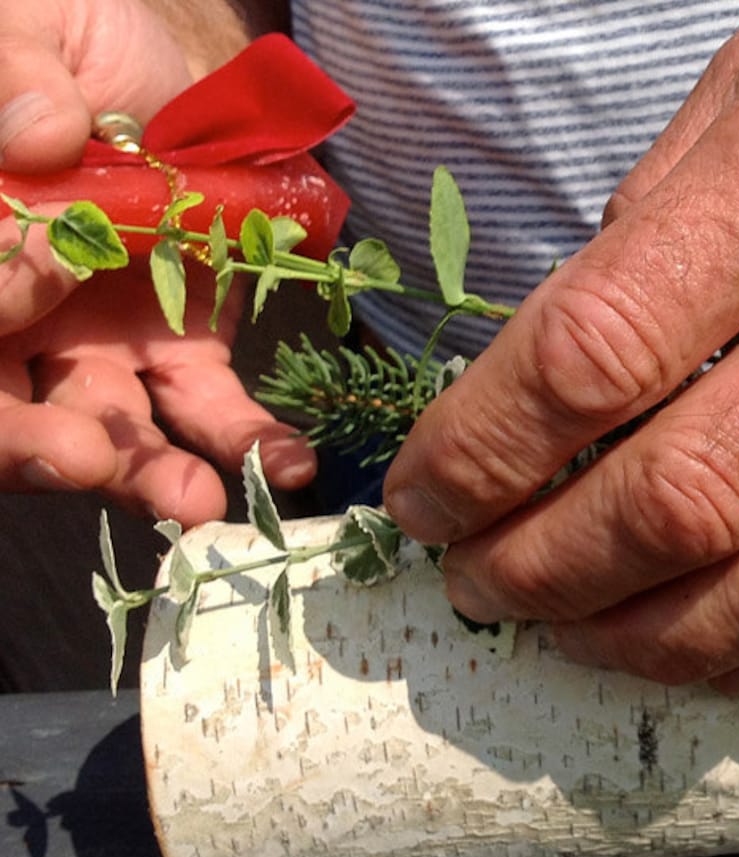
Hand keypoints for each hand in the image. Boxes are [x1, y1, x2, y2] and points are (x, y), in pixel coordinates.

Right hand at [0, 1, 313, 521]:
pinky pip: (209, 407)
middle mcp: (9, 321)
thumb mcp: (21, 33)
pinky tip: (282, 461)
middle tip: (86, 455)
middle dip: (38, 442)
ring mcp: (95, 346)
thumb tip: (40, 128)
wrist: (156, 66)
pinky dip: (245, 440)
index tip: (30, 276)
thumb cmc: (58, 47)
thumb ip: (9, 71)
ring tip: (195, 499)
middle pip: (4, 408)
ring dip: (145, 473)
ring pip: (106, 429)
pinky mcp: (184, 349)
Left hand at [381, 0, 738, 693]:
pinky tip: (719, 640)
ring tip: (571, 626)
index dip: (482, 450)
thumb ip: (658, 224)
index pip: (604, 353)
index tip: (426, 494)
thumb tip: (558, 380)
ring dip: (652, 637)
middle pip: (691, 497)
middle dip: (543, 566)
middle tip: (477, 578)